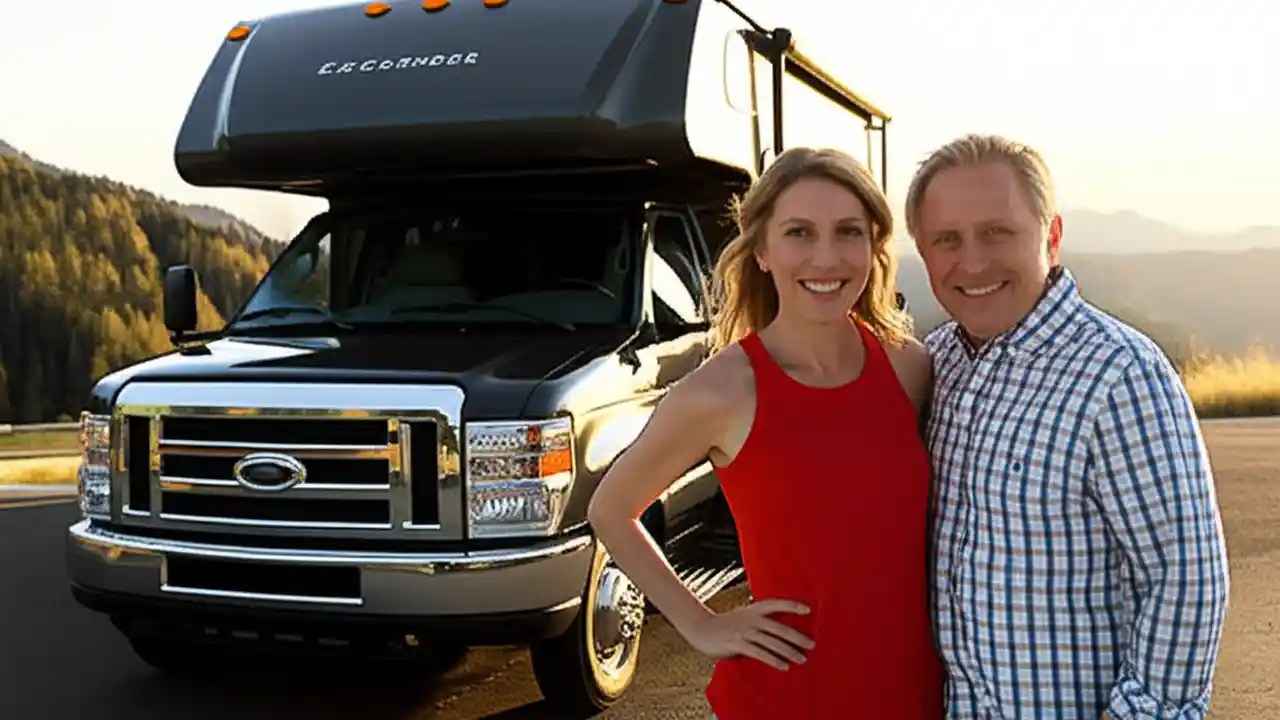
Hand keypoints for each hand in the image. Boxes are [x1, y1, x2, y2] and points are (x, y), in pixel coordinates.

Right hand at [681, 598, 814, 670]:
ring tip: (802, 659)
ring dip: (788, 651)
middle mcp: (750, 619)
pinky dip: (773, 660)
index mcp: (753, 609)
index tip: (809, 609)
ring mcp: (744, 631)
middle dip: (797, 636)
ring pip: (771, 642)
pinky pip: (759, 653)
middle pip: (778, 627)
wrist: (702, 629)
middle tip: (812, 645)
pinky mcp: (737, 644)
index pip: (776, 604)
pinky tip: (784, 666)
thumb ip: (758, 619)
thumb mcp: (743, 616)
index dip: (792, 605)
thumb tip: (778, 628)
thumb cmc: (726, 625)